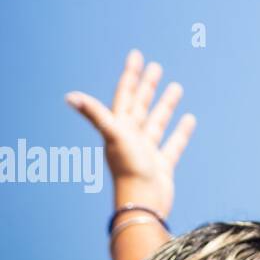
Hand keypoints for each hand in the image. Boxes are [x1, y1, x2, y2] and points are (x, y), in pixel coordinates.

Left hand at [66, 49, 194, 218]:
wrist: (143, 203)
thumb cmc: (127, 169)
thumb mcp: (113, 136)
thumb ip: (95, 114)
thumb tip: (70, 96)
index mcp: (119, 128)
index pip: (124, 96)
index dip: (130, 75)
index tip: (136, 56)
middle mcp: (131, 137)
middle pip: (140, 105)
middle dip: (147, 86)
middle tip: (156, 67)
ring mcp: (147, 151)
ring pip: (156, 121)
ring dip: (165, 105)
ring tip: (176, 87)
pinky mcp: (162, 164)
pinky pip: (173, 143)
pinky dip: (180, 131)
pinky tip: (189, 119)